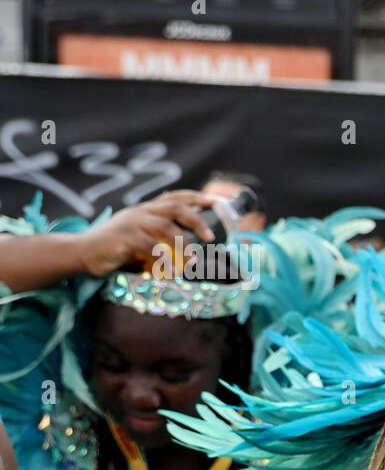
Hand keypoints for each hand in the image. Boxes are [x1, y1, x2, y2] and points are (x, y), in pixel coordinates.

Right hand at [74, 189, 215, 275]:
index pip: (174, 197)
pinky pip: (151, 248)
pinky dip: (165, 260)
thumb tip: (189, 243)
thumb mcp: (140, 237)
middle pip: (175, 208)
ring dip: (184, 245)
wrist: (82, 253)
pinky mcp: (123, 238)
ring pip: (166, 227)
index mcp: (146, 210)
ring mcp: (131, 223)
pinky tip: (172, 272)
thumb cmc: (115, 249)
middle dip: (196, 220)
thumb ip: (159, 236)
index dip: (196, 197)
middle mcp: (140, 212)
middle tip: (210, 237)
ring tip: (193, 262)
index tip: (216, 203)